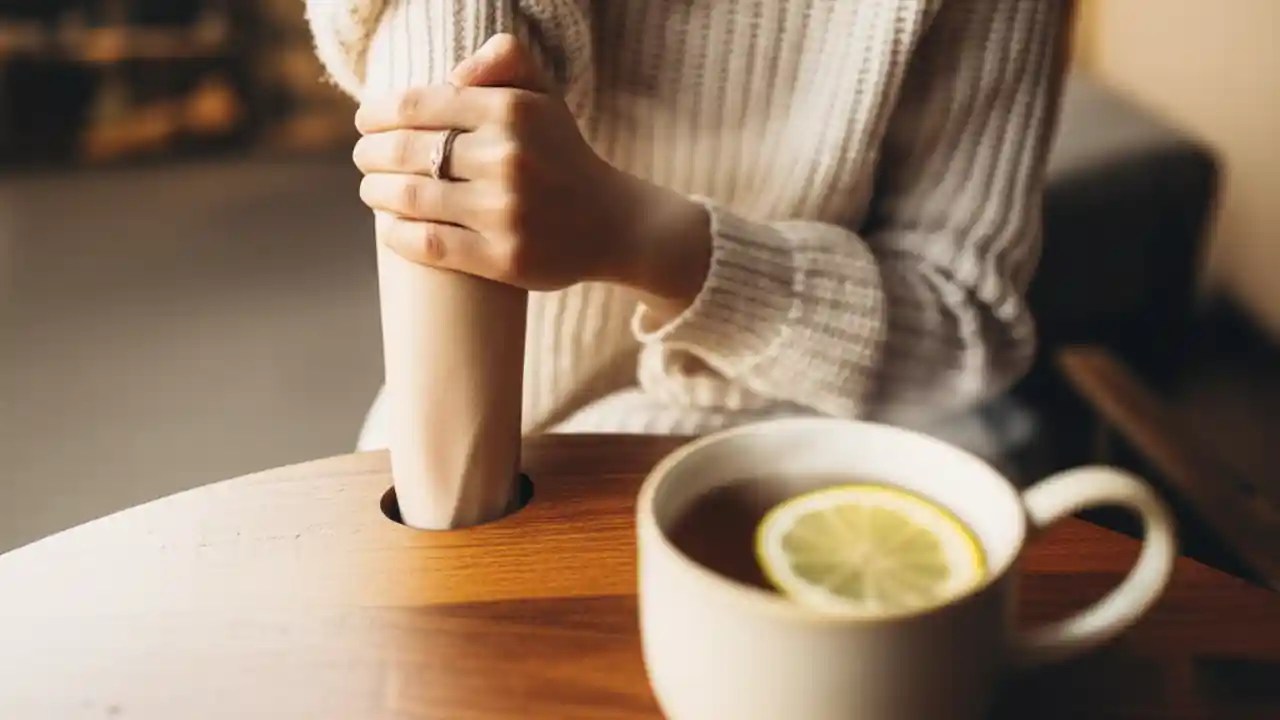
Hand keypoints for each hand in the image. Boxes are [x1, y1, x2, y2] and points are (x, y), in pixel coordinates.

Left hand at [353, 35, 636, 291]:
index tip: (365, 123)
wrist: (614, 224)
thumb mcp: (544, 97)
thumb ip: (505, 61)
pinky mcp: (502, 257)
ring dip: (376, 193)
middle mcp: (508, 158)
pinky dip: (397, 235)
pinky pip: (428, 243)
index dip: (378, 113)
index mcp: (512, 111)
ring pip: (409, 197)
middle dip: (371, 154)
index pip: (419, 105)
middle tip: (365, 159)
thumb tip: (454, 74)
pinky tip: (391, 228)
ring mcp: (504, 211)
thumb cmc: (562, 156)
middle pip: (405, 151)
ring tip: (372, 190)